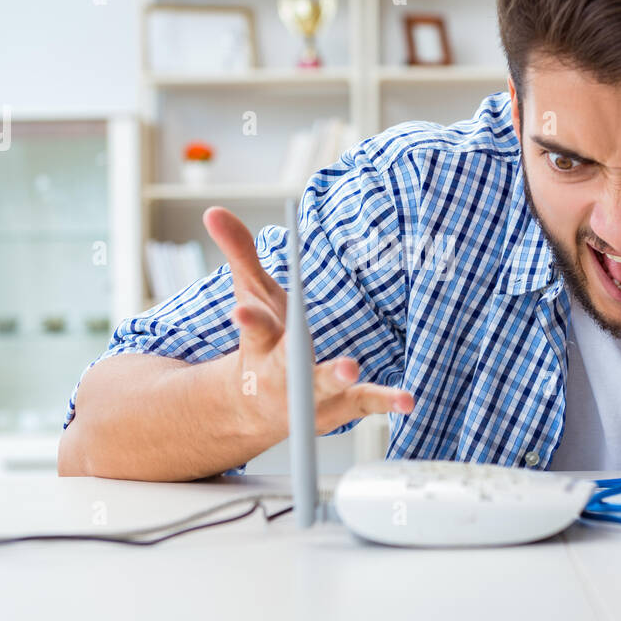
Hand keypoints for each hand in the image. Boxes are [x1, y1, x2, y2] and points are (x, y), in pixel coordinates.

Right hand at [202, 206, 414, 436]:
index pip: (253, 328)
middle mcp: (281, 374)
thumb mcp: (252, 295)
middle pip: (286, 364)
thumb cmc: (262, 343)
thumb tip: (214, 211)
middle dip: (292, 358)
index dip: (248, 320)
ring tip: (349, 367)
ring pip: (322, 387)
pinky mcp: (337, 406)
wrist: (258, 408)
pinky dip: (384, 400)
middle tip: (307, 349)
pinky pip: (363, 402)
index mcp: (259, 343)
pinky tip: (406, 400)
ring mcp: (309, 394)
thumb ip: (240, 254)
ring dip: (335, 378)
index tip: (241, 313)